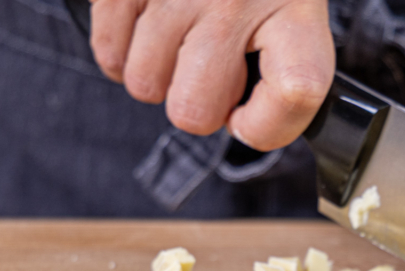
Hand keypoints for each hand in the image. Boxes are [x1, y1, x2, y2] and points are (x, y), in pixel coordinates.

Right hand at [89, 0, 334, 149]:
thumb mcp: (293, 9)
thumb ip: (286, 70)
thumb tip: (245, 124)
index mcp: (295, 7)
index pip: (296, 94)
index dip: (267, 125)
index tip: (250, 116)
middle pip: (194, 111)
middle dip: (198, 105)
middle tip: (210, 71)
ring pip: (145, 85)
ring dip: (158, 74)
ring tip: (180, 39)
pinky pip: (109, 53)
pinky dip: (121, 53)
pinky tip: (147, 28)